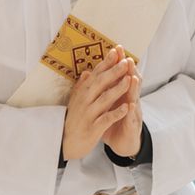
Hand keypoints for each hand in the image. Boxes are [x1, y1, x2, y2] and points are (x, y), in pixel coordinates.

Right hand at [62, 47, 133, 161]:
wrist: (65, 143)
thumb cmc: (74, 120)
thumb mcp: (76, 101)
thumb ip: (82, 87)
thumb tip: (86, 72)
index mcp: (82, 93)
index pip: (95, 74)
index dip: (106, 63)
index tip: (115, 51)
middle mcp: (84, 101)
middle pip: (100, 83)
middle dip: (114, 72)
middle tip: (125, 61)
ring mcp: (88, 114)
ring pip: (104, 99)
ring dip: (117, 89)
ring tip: (129, 79)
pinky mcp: (93, 128)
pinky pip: (106, 119)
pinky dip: (116, 112)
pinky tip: (127, 107)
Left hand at [102, 55, 142, 158]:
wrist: (124, 144)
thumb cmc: (116, 122)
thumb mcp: (109, 105)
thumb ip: (104, 90)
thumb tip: (94, 74)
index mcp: (122, 95)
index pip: (121, 76)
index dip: (119, 64)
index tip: (116, 49)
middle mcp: (130, 101)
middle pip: (131, 83)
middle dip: (130, 71)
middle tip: (127, 58)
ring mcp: (133, 114)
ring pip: (134, 99)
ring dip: (134, 88)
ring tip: (133, 77)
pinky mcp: (132, 127)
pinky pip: (131, 119)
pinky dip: (131, 112)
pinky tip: (131, 105)